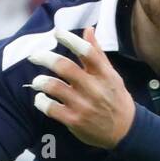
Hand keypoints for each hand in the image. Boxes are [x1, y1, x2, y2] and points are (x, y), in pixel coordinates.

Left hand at [27, 25, 134, 148]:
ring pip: (55, 87)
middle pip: (65, 67)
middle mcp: (94, 89)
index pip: (87, 52)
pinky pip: (51, 108)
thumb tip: (88, 29)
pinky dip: (41, 102)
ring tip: (38, 81)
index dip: (70, 39)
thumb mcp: (111, 75)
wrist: (125, 131)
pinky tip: (40, 98)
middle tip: (35, 56)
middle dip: (45, 58)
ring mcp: (83, 106)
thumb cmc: (115, 99)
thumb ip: (97, 53)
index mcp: (104, 74)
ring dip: (41, 81)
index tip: (57, 32)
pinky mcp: (74, 121)